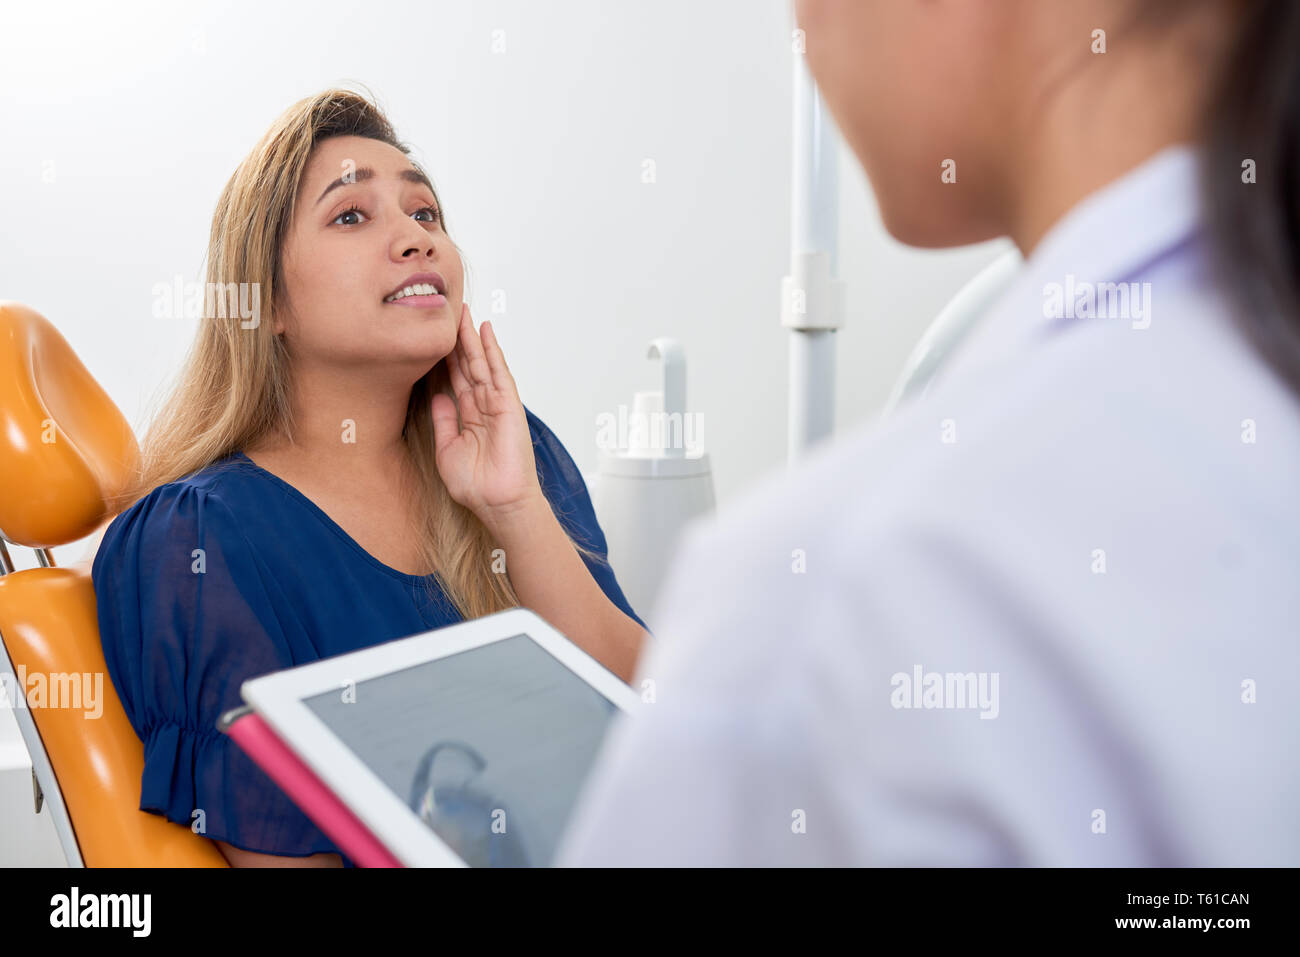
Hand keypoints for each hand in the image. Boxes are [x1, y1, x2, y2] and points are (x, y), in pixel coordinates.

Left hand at [431, 304, 542, 525]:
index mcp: (468, 418)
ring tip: (462, 313)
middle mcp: (483, 408)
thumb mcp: (447, 450)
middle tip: (447, 312)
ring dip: (471, 338)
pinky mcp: (508, 405)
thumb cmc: (476, 486)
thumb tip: (436, 395)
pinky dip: (493, 350)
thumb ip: (443, 421)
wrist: (498, 503)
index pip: (454, 380)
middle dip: (457, 341)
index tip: (432, 337)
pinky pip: (499, 372)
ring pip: (481, 363)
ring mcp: (497, 404)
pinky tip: (485, 331)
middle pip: (467, 366)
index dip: (444, 358)